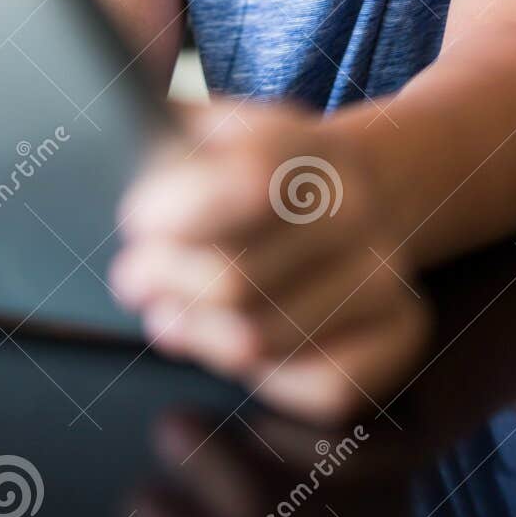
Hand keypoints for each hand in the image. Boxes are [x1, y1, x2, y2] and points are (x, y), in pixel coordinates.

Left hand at [109, 97, 430, 422]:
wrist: (364, 186)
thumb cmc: (261, 166)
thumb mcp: (213, 129)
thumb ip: (164, 136)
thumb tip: (114, 130)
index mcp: (309, 146)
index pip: (244, 186)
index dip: (169, 214)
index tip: (135, 221)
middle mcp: (359, 210)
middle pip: (235, 281)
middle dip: (164, 283)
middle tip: (134, 277)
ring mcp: (387, 275)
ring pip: (262, 343)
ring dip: (195, 332)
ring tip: (168, 312)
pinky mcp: (401, 334)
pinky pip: (317, 387)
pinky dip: (259, 376)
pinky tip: (232, 341)